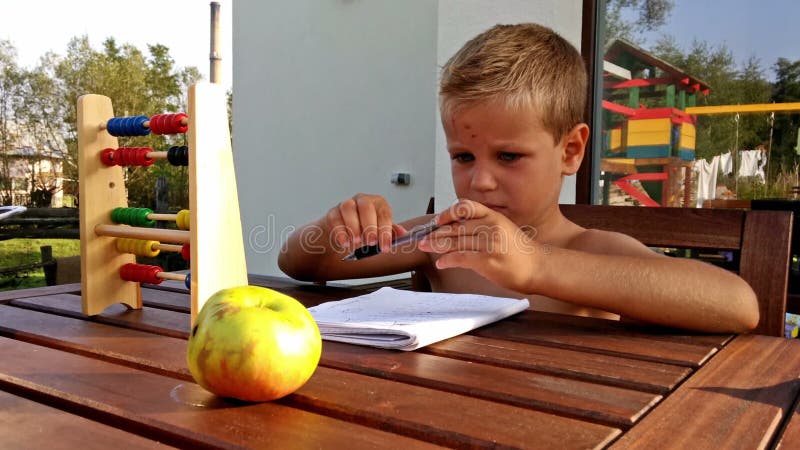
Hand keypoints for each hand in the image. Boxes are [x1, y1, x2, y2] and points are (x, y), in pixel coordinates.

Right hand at [325, 194, 405, 252]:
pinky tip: (345, 243)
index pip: (384, 214)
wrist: (345, 231)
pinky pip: (335, 218)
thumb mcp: (381, 230)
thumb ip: (392, 232)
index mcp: (378, 203)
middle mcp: (363, 200)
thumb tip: (403, 234)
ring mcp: (347, 204)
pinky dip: (340, 232)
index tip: (385, 246)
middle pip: (366, 207)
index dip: (385, 231)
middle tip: (371, 242)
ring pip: (349, 208)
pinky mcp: (333, 212)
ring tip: (357, 242)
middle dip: (370, 226)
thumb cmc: (365, 229)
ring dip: (354, 227)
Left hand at [419, 199, 540, 292]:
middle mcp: (491, 227)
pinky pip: (461, 258)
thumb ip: (480, 226)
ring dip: (437, 246)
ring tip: (426, 248)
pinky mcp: (488, 260)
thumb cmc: (518, 251)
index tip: (437, 220)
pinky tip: (441, 262)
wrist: (537, 267)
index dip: (448, 213)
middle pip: (456, 227)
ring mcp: (490, 243)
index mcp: (493, 216)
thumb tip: (454, 230)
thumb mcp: (501, 229)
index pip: (466, 207)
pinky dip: (448, 260)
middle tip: (422, 239)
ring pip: (455, 242)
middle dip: (435, 234)